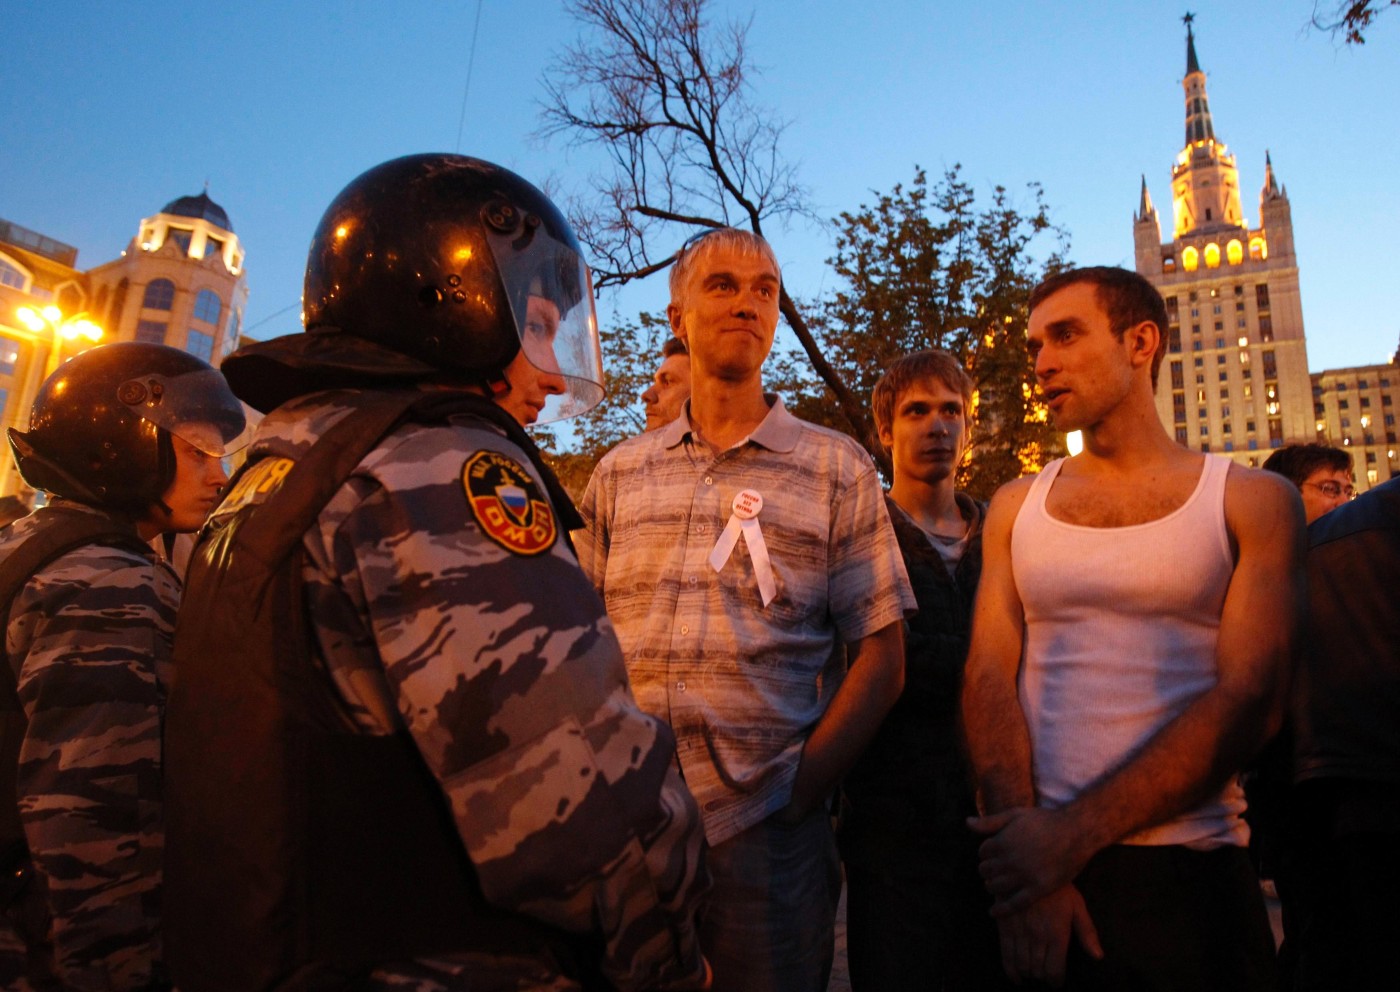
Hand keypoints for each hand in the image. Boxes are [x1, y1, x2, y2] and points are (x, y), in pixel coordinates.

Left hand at [968, 806, 1094, 913]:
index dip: (986, 853)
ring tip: (994, 885)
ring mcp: (1025, 876)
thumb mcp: (1015, 814)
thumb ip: (990, 821)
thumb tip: (967, 823)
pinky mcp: (1038, 889)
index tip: (991, 855)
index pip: (982, 853)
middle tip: (992, 871)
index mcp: (1003, 841)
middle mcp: (1011, 860)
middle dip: (987, 870)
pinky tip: (994, 912)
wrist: (1076, 832)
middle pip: (986, 871)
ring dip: (992, 886)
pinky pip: (1015, 904)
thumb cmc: (1045, 821)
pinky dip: (1002, 909)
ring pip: (996, 887)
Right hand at [995, 885, 1101, 987]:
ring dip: (1028, 973)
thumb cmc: (1057, 887)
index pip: (1055, 971)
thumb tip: (1098, 956)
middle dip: (1042, 976)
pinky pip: (1005, 955)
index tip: (1056, 981)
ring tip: (1032, 971)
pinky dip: (1010, 970)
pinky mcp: (1004, 927)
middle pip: (1037, 971)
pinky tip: (1015, 977)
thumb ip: (1087, 932)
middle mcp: (1037, 937)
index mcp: (1057, 934)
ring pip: (1022, 966)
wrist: (1028, 866)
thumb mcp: (1077, 905)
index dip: (1056, 981)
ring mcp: (1019, 933)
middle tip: (1045, 973)